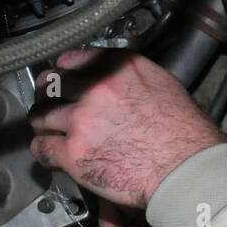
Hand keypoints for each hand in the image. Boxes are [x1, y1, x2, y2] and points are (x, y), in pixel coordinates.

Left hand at [28, 47, 226, 211]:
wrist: (186, 168)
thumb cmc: (184, 133)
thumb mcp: (163, 85)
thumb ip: (130, 75)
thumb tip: (116, 77)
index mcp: (118, 68)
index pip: (73, 58)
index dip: (64, 70)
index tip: (63, 78)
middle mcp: (96, 89)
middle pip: (51, 84)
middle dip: (48, 93)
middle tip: (49, 102)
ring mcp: (82, 121)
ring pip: (41, 116)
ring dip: (43, 124)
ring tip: (47, 130)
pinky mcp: (74, 153)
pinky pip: (41, 148)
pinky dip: (43, 151)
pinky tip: (51, 155)